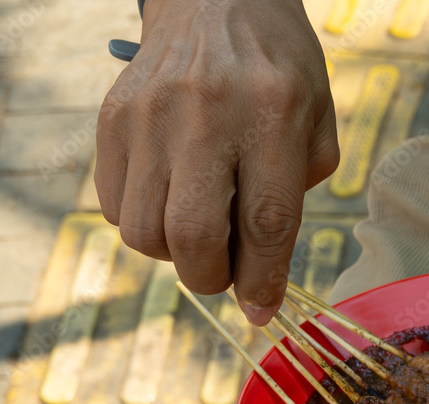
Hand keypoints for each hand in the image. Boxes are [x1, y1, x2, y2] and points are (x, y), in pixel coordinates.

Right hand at [96, 0, 338, 324]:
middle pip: (194, 236)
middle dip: (213, 278)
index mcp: (272, 111)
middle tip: (227, 273)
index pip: (266, 221)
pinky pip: (115, 207)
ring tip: (201, 229)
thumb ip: (298, 192)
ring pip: (144, 231)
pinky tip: (172, 199)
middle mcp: (205, 112)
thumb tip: (265, 270)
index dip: (264, 280)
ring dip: (175, 254)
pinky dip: (145, 224)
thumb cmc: (278, 67)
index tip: (262, 310)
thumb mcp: (317, 119)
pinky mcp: (112, 118)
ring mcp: (149, 114)